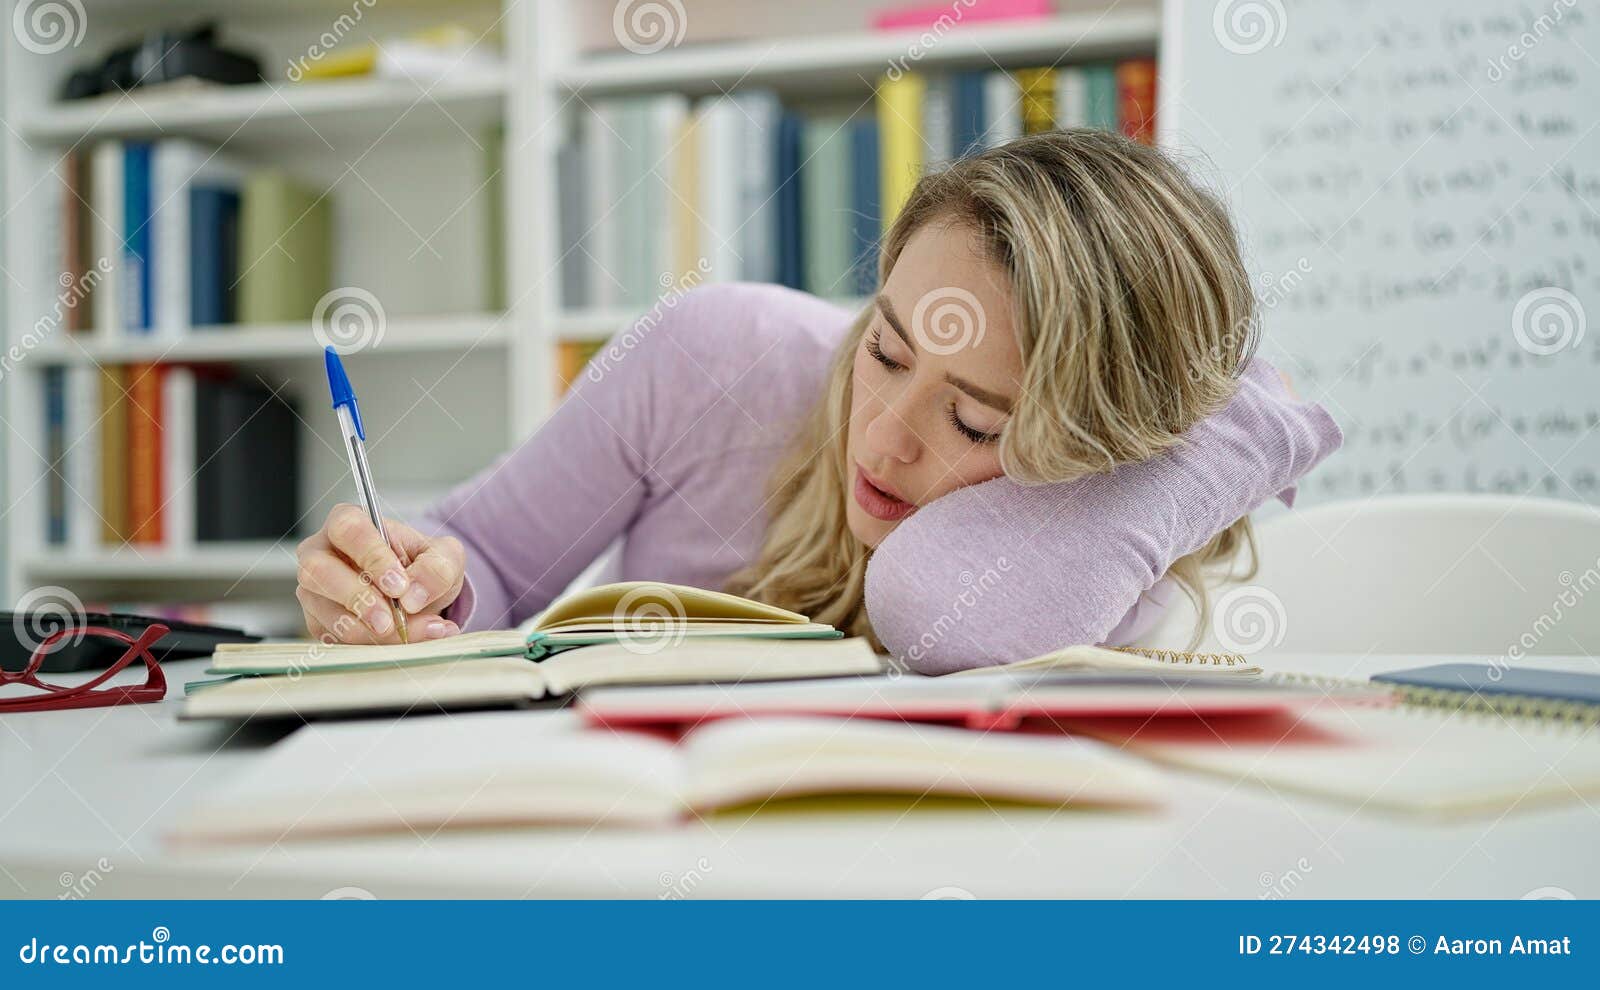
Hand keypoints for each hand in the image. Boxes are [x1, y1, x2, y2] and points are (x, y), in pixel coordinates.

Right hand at [296, 503, 466, 643]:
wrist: (417, 593)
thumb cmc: (421, 564)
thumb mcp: (444, 557)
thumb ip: (436, 568)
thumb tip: (413, 594)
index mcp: (348, 521)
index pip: (349, 530)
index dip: (373, 558)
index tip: (400, 586)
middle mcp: (321, 553)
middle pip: (319, 572)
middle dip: (358, 600)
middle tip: (391, 621)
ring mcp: (314, 589)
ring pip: (325, 611)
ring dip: (369, 631)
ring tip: (411, 633)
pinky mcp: (317, 621)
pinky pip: (334, 637)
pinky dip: (370, 646)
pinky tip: (403, 642)